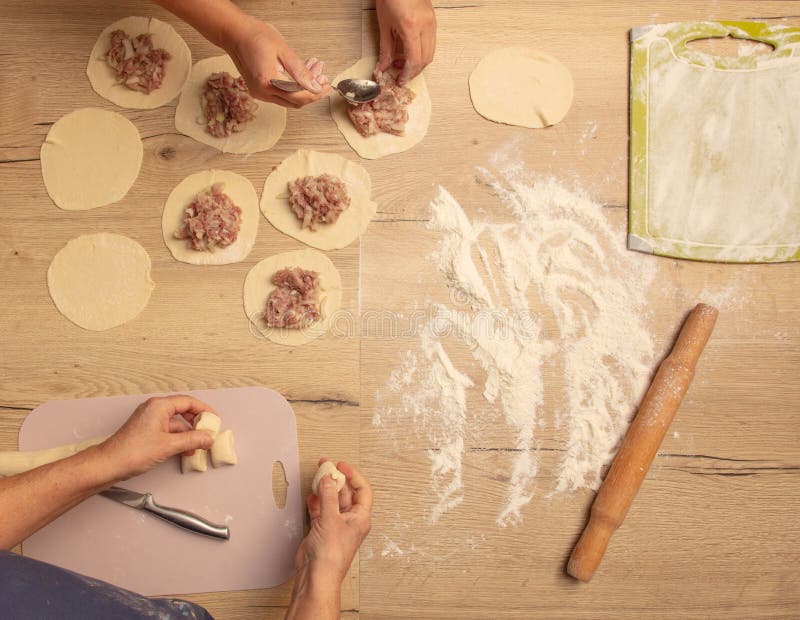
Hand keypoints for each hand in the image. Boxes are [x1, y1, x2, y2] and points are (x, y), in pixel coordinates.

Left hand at [98, 395, 215, 480]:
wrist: (109, 465)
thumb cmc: (132, 452)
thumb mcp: (169, 445)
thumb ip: (192, 440)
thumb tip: (208, 437)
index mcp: (159, 406)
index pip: (188, 402)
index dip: (204, 410)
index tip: (213, 419)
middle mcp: (154, 409)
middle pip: (182, 410)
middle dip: (196, 422)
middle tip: (208, 431)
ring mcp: (149, 420)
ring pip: (175, 422)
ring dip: (188, 434)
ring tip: (197, 445)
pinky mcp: (146, 431)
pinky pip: (167, 430)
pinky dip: (177, 439)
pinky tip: (184, 450)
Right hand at [227, 17, 331, 108]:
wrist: (235, 33)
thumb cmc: (255, 36)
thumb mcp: (284, 51)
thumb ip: (300, 72)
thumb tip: (315, 87)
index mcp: (267, 82)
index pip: (297, 97)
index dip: (315, 93)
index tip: (326, 87)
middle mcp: (261, 92)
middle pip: (294, 102)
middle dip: (311, 91)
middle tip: (323, 78)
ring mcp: (259, 93)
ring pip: (289, 99)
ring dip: (303, 89)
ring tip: (314, 71)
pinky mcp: (259, 90)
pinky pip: (281, 94)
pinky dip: (293, 87)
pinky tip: (300, 74)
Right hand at [296, 460, 372, 585]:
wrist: (317, 575)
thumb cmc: (331, 556)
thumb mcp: (331, 519)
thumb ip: (328, 496)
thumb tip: (328, 479)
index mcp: (360, 518)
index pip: (362, 490)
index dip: (353, 475)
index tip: (341, 465)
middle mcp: (350, 521)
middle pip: (346, 493)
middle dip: (336, 479)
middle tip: (326, 466)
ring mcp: (335, 525)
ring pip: (332, 500)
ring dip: (325, 488)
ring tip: (318, 475)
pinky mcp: (322, 530)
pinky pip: (321, 509)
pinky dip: (316, 500)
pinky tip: (312, 493)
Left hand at [376, 0, 435, 84]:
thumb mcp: (384, 24)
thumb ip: (385, 48)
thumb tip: (383, 67)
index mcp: (411, 26)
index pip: (414, 59)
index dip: (407, 74)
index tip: (400, 81)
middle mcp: (426, 26)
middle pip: (425, 59)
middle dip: (414, 71)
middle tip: (400, 75)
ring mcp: (432, 23)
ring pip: (431, 53)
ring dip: (418, 63)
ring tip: (403, 64)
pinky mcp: (433, 20)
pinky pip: (431, 43)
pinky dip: (422, 53)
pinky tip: (410, 52)